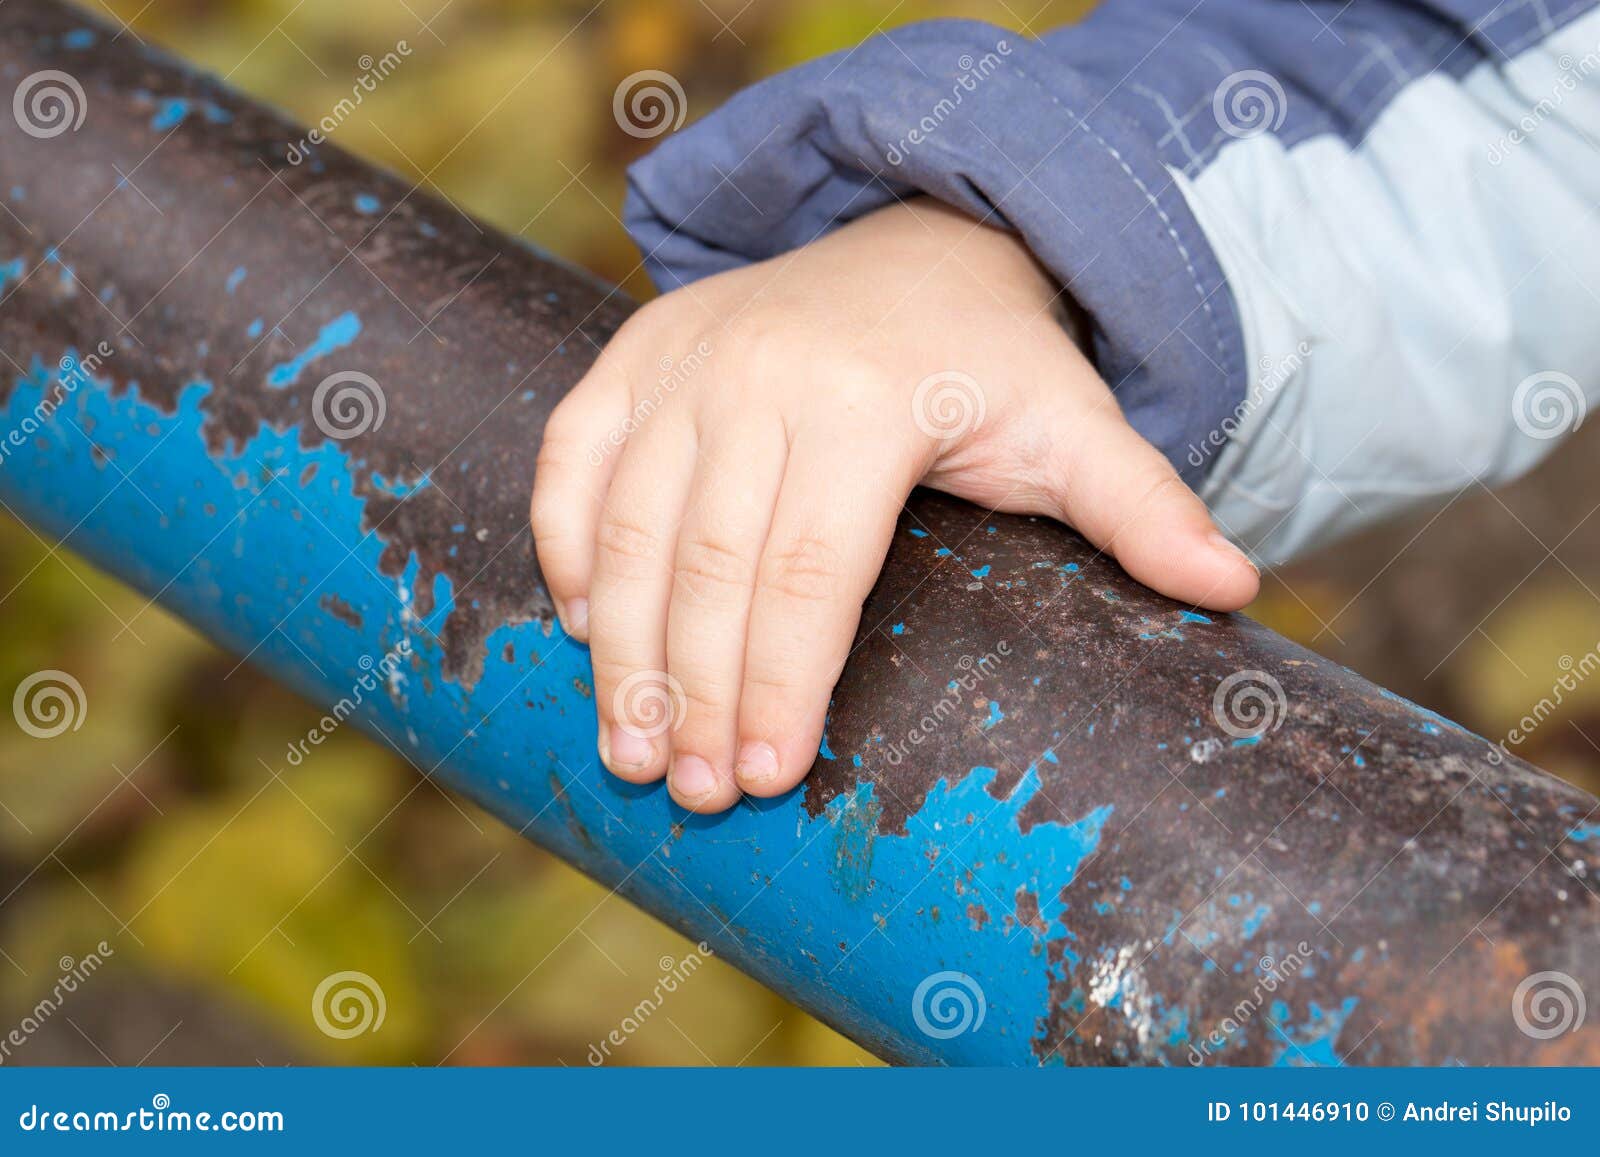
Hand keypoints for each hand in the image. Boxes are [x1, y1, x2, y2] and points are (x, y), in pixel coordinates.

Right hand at [530, 197, 1257, 812]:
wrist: (912, 239)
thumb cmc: (990, 358)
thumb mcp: (1074, 423)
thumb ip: (1141, 506)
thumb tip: (1236, 591)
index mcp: (866, 402)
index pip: (810, 574)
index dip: (784, 685)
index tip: (768, 779)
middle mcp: (757, 375)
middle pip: (708, 568)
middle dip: (696, 696)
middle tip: (692, 794)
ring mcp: (683, 360)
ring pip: (623, 528)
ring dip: (619, 652)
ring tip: (629, 748)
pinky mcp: (634, 354)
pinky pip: (570, 459)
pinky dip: (562, 546)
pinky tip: (579, 630)